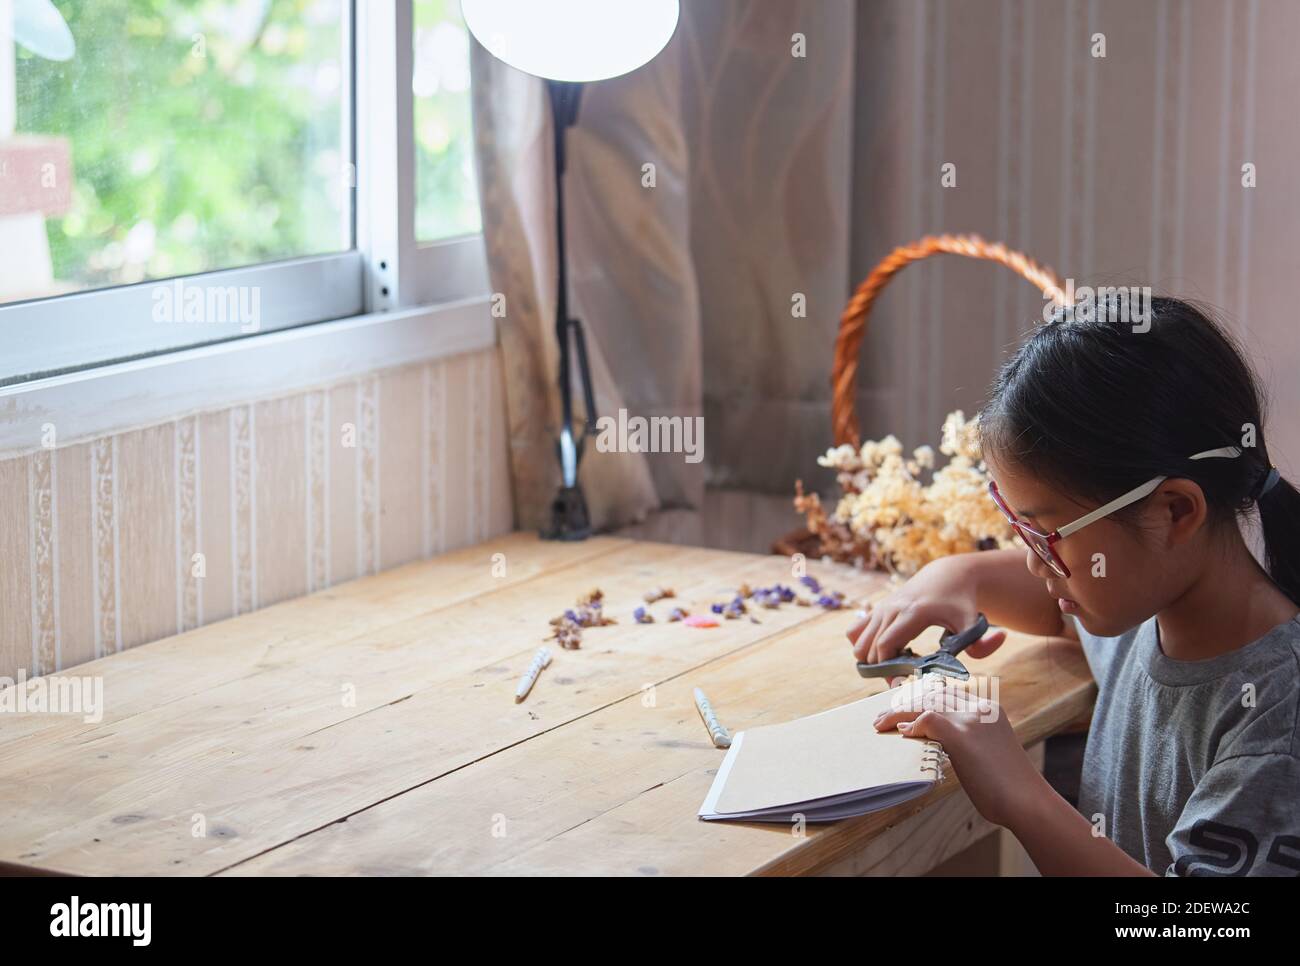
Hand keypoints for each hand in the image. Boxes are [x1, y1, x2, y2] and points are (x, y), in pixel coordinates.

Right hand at [846, 556, 1006, 674]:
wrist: (948, 576)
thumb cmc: (961, 603)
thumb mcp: (973, 622)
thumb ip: (982, 643)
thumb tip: (993, 647)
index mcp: (913, 613)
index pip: (887, 645)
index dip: (888, 670)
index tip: (901, 684)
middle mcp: (891, 608)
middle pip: (868, 648)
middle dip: (880, 670)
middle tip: (900, 680)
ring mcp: (881, 607)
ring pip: (858, 642)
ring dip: (870, 660)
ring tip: (895, 664)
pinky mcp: (876, 608)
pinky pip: (856, 632)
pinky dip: (865, 647)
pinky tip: (888, 651)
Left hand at [872, 676, 1039, 828]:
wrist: (1026, 801)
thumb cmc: (1007, 787)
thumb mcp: (985, 752)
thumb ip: (964, 740)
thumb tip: (933, 740)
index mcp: (988, 709)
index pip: (946, 693)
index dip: (921, 698)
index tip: (903, 708)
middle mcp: (980, 708)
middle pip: (932, 694)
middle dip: (904, 704)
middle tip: (883, 717)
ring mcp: (971, 719)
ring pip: (926, 704)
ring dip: (899, 713)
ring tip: (881, 724)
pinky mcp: (962, 735)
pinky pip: (928, 719)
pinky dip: (912, 724)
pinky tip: (903, 733)